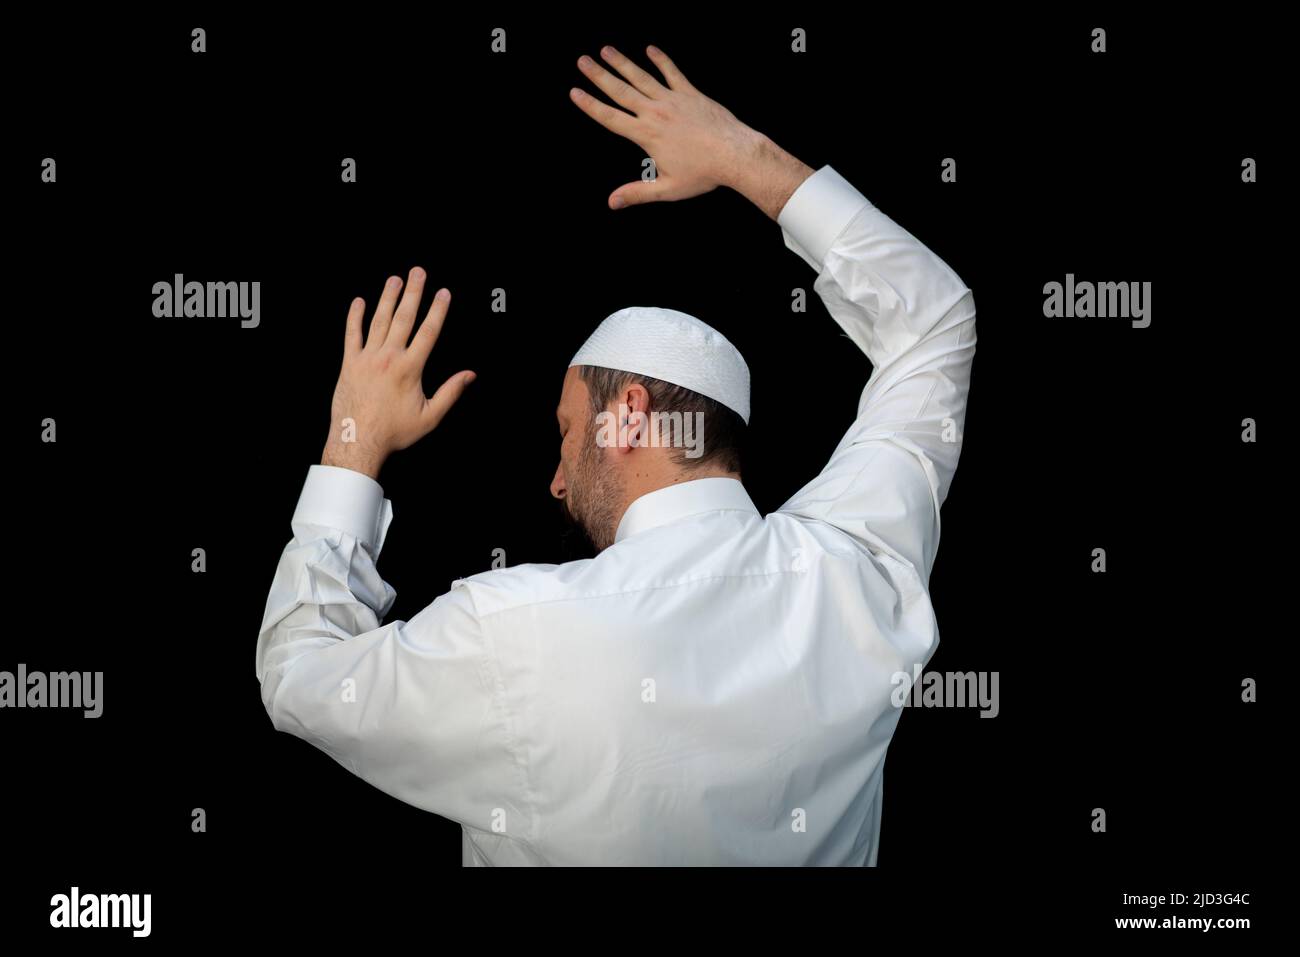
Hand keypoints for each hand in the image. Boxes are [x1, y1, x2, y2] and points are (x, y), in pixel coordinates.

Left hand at [321, 267, 475, 479]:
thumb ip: (451, 393)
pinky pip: (351, 334)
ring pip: (379, 321)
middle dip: (413, 293)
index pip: (428, 332)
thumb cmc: (394, 432)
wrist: (357, 441)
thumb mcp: (429, 416)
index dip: (438, 310)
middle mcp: (388, 358)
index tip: (444, 293)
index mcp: (410, 369)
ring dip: (387, 298)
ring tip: (394, 279)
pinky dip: (355, 317)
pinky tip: (359, 302)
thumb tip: (469, 375)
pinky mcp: (348, 363)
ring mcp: (366, 358)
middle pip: (404, 318)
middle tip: (418, 272)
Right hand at [569, 44, 764, 208]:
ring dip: (622, 62)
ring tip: (606, 50)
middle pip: (621, 91)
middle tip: (581, 60)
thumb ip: (637, 193)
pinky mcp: (691, 94)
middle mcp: (656, 113)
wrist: (734, 154)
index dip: (590, 105)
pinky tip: (650, 49)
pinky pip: (672, 72)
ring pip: (642, 77)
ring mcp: (673, 100)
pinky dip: (661, 60)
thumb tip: (612, 202)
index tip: (574, 92)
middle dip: (599, 75)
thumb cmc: (703, 174)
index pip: (610, 118)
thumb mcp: (667, 189)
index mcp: (647, 135)